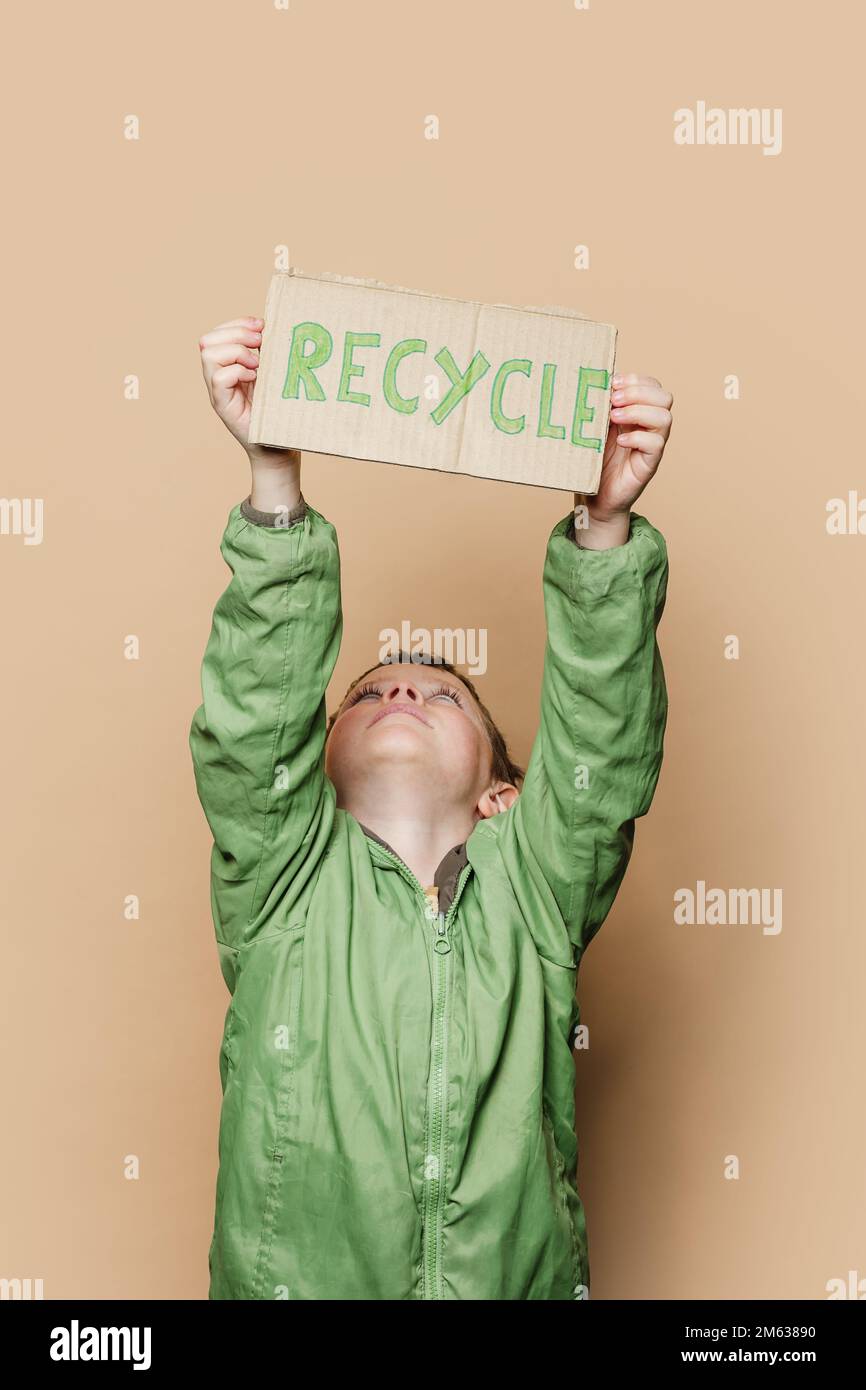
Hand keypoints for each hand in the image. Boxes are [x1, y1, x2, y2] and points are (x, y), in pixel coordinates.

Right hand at [198, 315, 300, 509]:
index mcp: (229, 365)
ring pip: (208, 353)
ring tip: (257, 364)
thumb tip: (273, 327)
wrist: (280, 447)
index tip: (262, 325)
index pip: (218, 333)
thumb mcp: (274, 375)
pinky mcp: (223, 406)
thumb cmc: (279, 411)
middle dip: (236, 333)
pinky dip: (237, 371)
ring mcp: (218, 391)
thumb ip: (268, 353)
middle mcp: (218, 376)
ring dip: (236, 351)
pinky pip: (218, 377)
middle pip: (208, 340)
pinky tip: (255, 378)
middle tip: (260, 344)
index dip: (237, 323)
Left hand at [574, 373, 672, 525]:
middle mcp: (649, 426)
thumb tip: (594, 382)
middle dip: (639, 393)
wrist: (594, 496)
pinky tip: (620, 441)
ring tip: (615, 418)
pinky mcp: (649, 463)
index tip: (613, 383)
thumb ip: (599, 406)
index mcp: (638, 411)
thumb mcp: (594, 426)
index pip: (652, 385)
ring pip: (664, 418)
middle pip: (665, 398)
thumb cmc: (593, 459)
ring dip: (638, 412)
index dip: (636, 380)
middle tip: (613, 401)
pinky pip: (656, 444)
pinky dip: (637, 438)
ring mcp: (652, 445)